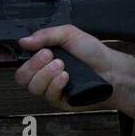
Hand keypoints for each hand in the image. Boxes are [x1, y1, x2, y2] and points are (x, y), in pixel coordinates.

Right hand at [15, 25, 134, 116]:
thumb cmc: (93, 52)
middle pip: (22, 77)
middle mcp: (44, 74)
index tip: (34, 50)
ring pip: (33, 87)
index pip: (22, 61)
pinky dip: (56, 84)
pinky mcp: (60, 101)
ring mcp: (51, 88)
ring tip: (62, 66)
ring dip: (46, 74)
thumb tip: (24, 41)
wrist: (112, 70)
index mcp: (43, 57)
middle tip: (49, 56)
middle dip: (34, 65)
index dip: (22, 58)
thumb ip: (46, 35)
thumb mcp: (70, 34)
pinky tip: (66, 77)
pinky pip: (48, 95)